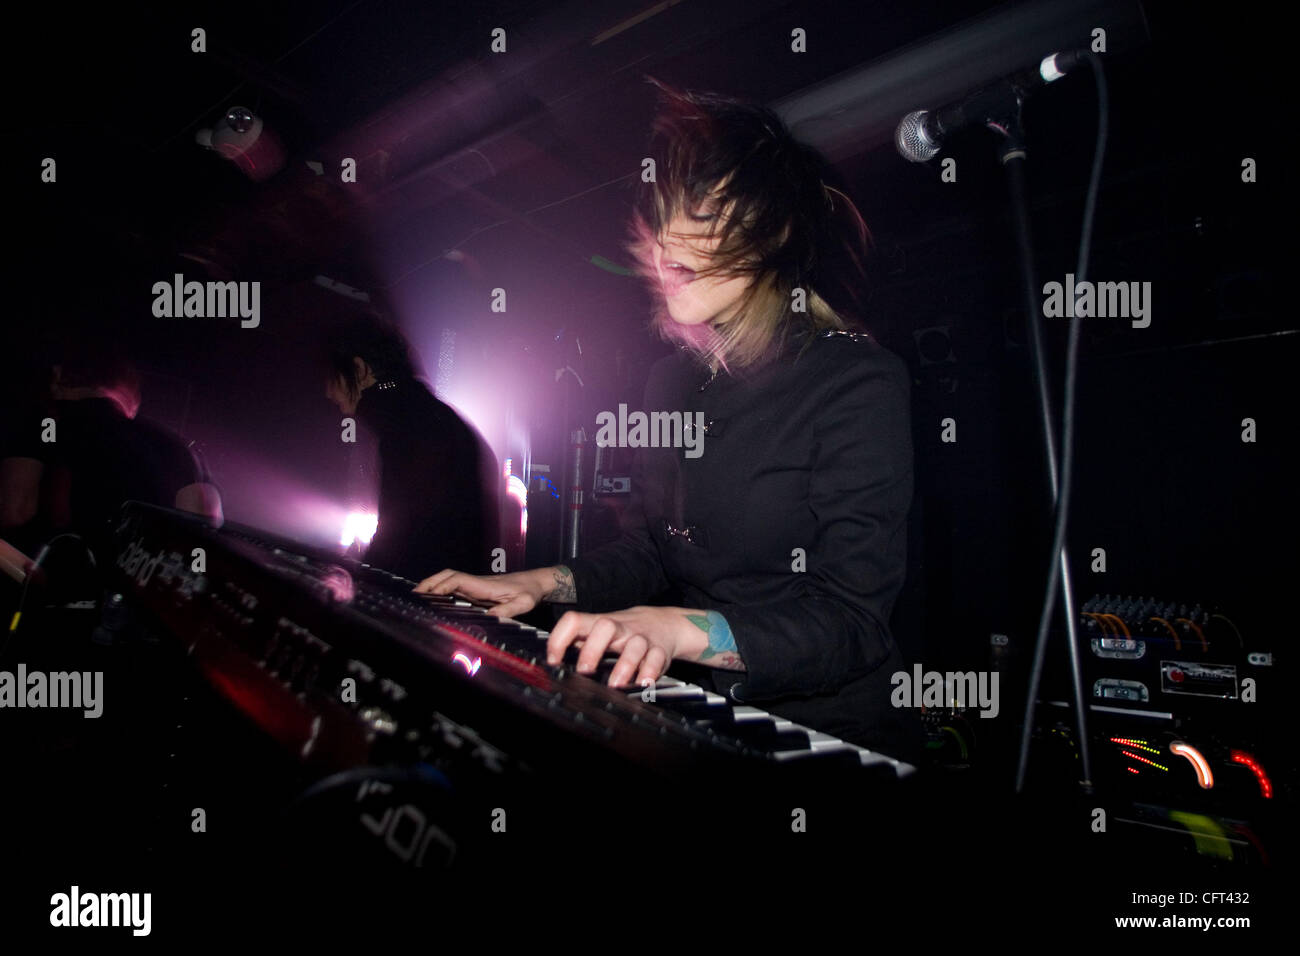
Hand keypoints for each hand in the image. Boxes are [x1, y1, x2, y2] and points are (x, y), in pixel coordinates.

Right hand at [413, 567, 552, 618]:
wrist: (538, 582)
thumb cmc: (531, 591)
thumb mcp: (524, 603)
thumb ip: (507, 610)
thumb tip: (489, 619)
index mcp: (485, 584)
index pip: (457, 580)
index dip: (442, 586)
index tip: (430, 596)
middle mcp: (477, 583)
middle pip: (447, 576)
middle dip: (429, 583)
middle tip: (412, 595)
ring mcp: (476, 586)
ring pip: (449, 581)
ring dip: (432, 586)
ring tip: (416, 598)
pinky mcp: (477, 591)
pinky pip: (454, 588)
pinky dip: (440, 591)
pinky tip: (433, 600)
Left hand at [547, 606, 705, 687]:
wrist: (666, 624)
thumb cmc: (625, 632)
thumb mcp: (601, 632)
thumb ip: (580, 643)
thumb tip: (554, 663)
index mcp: (599, 624)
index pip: (574, 621)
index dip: (560, 638)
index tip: (554, 660)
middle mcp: (620, 628)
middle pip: (605, 627)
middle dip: (593, 649)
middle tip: (585, 671)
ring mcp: (641, 638)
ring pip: (635, 645)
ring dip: (625, 665)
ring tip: (616, 684)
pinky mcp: (660, 650)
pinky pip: (657, 658)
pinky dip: (650, 672)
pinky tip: (643, 683)